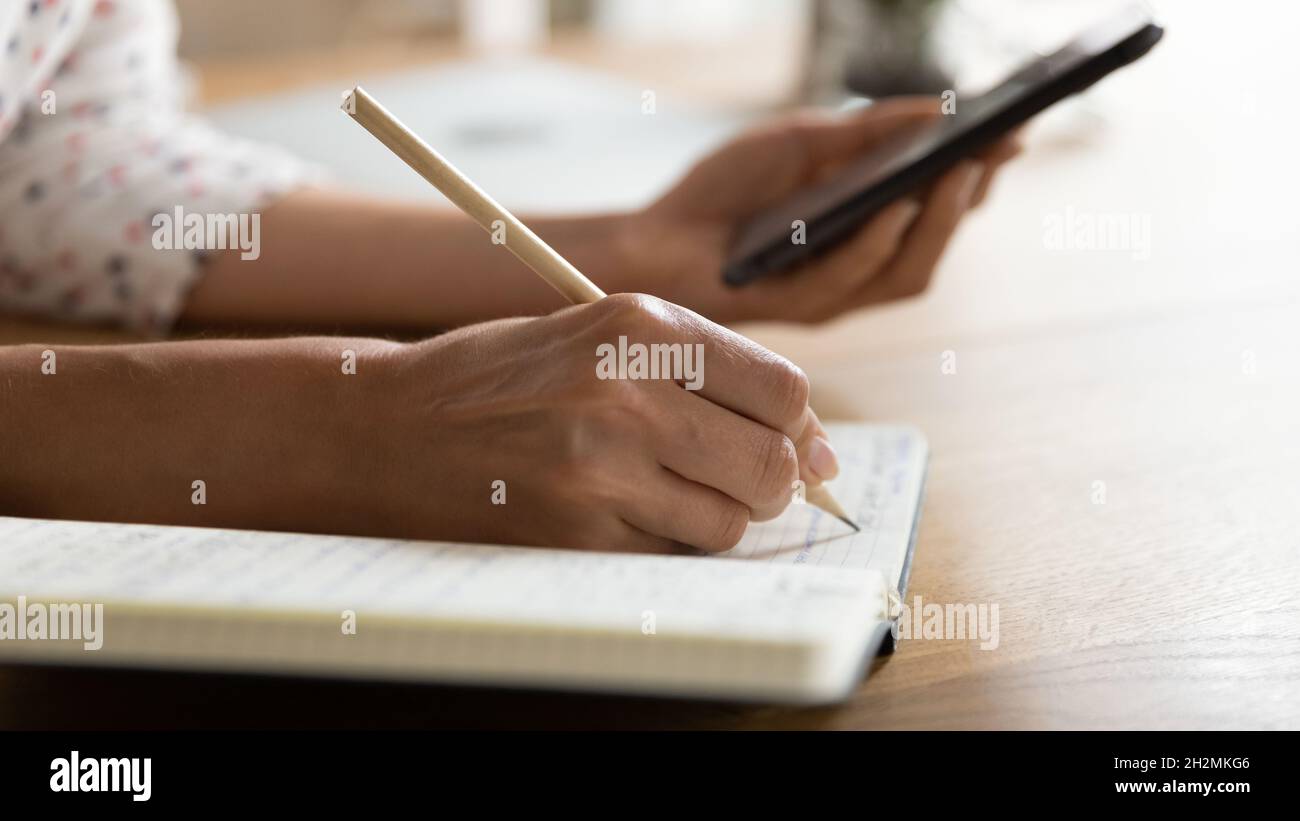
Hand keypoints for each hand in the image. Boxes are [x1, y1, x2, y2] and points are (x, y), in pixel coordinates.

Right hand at [366, 293, 838, 552]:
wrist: (389, 426)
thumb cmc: (505, 377)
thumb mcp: (602, 334)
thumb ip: (705, 373)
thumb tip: (815, 445)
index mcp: (641, 325)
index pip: (782, 390)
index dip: (799, 426)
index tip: (796, 444)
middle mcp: (627, 392)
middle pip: (770, 464)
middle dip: (772, 479)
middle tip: (741, 476)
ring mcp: (599, 468)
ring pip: (729, 521)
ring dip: (717, 514)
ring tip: (668, 488)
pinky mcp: (575, 532)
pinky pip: (671, 553)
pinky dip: (667, 540)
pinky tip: (624, 511)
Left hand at [613, 98, 1021, 323]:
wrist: (659, 235)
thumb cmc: (727, 189)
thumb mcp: (801, 141)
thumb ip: (865, 131)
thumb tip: (937, 108)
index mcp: (868, 225)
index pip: (940, 205)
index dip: (980, 174)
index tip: (1016, 132)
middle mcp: (860, 266)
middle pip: (936, 244)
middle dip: (970, 200)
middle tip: (994, 153)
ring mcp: (835, 293)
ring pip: (907, 272)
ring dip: (937, 225)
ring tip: (956, 174)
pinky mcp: (800, 308)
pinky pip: (849, 280)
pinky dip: (874, 244)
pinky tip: (887, 209)